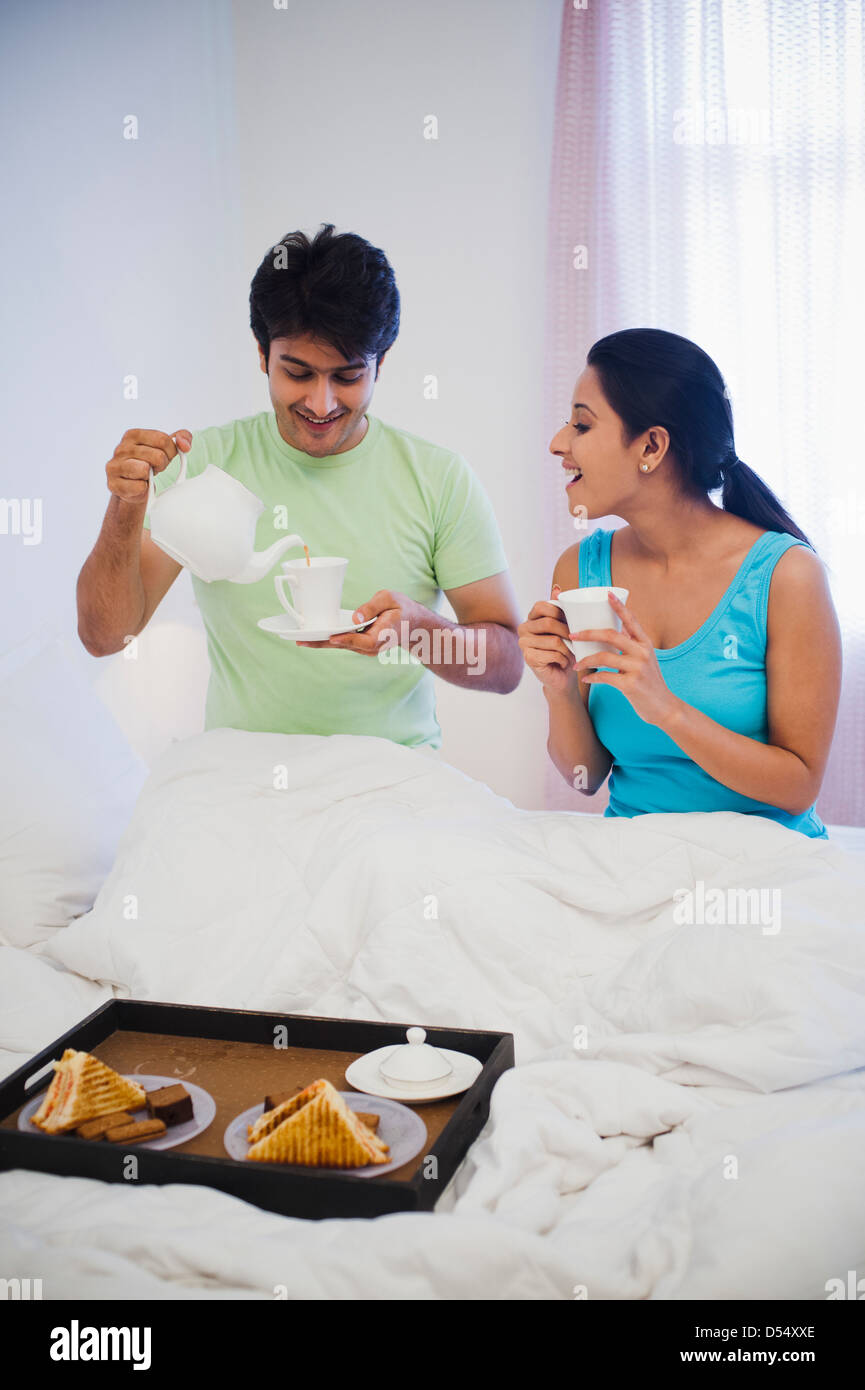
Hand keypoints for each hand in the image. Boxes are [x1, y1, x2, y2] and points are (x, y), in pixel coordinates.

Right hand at [106, 428, 191, 506]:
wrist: (133, 488)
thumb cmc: (150, 464)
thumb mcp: (167, 448)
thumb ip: (182, 438)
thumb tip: (184, 444)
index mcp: (133, 435)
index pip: (163, 439)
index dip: (171, 452)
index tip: (166, 457)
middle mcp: (121, 448)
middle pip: (158, 456)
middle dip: (162, 465)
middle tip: (155, 468)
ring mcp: (115, 465)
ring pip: (145, 470)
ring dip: (151, 476)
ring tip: (146, 476)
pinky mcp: (113, 484)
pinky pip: (139, 487)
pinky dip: (143, 489)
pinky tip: (137, 486)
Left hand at [297, 589, 413, 653]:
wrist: (413, 624)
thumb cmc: (401, 609)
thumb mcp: (390, 599)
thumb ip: (373, 606)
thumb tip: (356, 616)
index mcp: (382, 636)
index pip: (362, 640)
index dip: (346, 639)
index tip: (331, 637)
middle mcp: (372, 647)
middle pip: (345, 645)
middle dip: (323, 643)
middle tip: (301, 641)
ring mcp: (366, 648)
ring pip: (341, 646)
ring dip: (321, 643)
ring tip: (301, 640)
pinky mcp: (360, 645)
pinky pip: (342, 643)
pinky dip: (328, 640)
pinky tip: (313, 637)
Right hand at [517, 584, 580, 694]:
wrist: (563, 676)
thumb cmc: (566, 650)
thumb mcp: (566, 627)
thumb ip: (560, 608)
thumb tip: (557, 589)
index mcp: (531, 618)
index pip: (541, 605)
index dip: (558, 611)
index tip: (570, 620)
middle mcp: (523, 629)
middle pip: (548, 623)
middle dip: (567, 632)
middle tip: (575, 640)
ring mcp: (523, 644)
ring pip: (554, 640)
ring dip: (568, 649)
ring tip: (570, 654)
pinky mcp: (528, 658)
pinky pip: (553, 654)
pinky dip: (564, 659)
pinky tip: (562, 663)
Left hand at [571, 591, 675, 725]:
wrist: (664, 707)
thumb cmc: (650, 682)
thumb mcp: (645, 659)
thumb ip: (632, 644)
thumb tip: (618, 627)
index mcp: (645, 644)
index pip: (631, 620)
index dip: (619, 606)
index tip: (607, 593)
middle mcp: (642, 653)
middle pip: (611, 635)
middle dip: (588, 633)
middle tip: (572, 634)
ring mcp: (637, 669)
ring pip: (604, 657)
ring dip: (586, 660)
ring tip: (576, 664)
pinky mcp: (631, 685)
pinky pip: (605, 677)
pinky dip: (592, 677)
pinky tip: (586, 679)